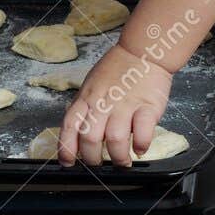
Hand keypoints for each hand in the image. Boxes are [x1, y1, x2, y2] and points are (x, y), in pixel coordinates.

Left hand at [58, 41, 172, 168]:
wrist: (143, 51)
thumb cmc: (116, 70)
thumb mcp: (91, 86)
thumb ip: (85, 108)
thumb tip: (79, 135)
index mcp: (86, 98)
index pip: (70, 126)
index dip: (66, 148)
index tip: (68, 163)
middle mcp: (103, 103)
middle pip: (90, 139)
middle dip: (93, 159)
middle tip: (100, 163)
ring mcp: (125, 105)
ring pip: (114, 140)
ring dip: (118, 157)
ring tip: (122, 161)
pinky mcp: (147, 106)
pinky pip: (142, 133)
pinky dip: (140, 145)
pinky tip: (140, 148)